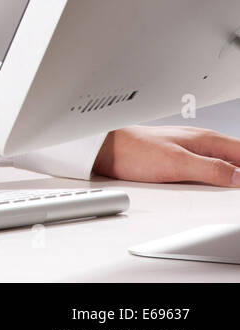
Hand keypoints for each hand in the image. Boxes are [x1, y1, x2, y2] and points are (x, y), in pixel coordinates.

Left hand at [92, 125, 239, 185]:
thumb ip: (210, 169)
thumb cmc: (134, 151)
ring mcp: (191, 150)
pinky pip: (209, 166)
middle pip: (237, 157)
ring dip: (233, 174)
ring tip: (233, 185)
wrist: (104, 149)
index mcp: (206, 140)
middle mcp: (201, 142)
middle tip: (236, 190)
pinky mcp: (180, 159)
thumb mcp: (176, 164)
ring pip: (224, 162)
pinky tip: (217, 184)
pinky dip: (218, 176)